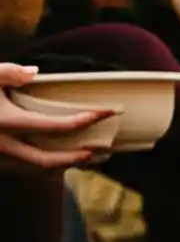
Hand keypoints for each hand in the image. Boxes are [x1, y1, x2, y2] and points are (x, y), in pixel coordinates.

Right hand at [0, 64, 114, 172]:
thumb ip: (10, 72)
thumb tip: (35, 72)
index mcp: (9, 122)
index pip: (56, 125)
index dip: (85, 120)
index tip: (107, 113)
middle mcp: (4, 144)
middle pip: (47, 159)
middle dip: (75, 158)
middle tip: (99, 151)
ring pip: (35, 169)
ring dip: (61, 166)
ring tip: (84, 158)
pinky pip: (23, 170)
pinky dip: (44, 168)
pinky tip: (58, 161)